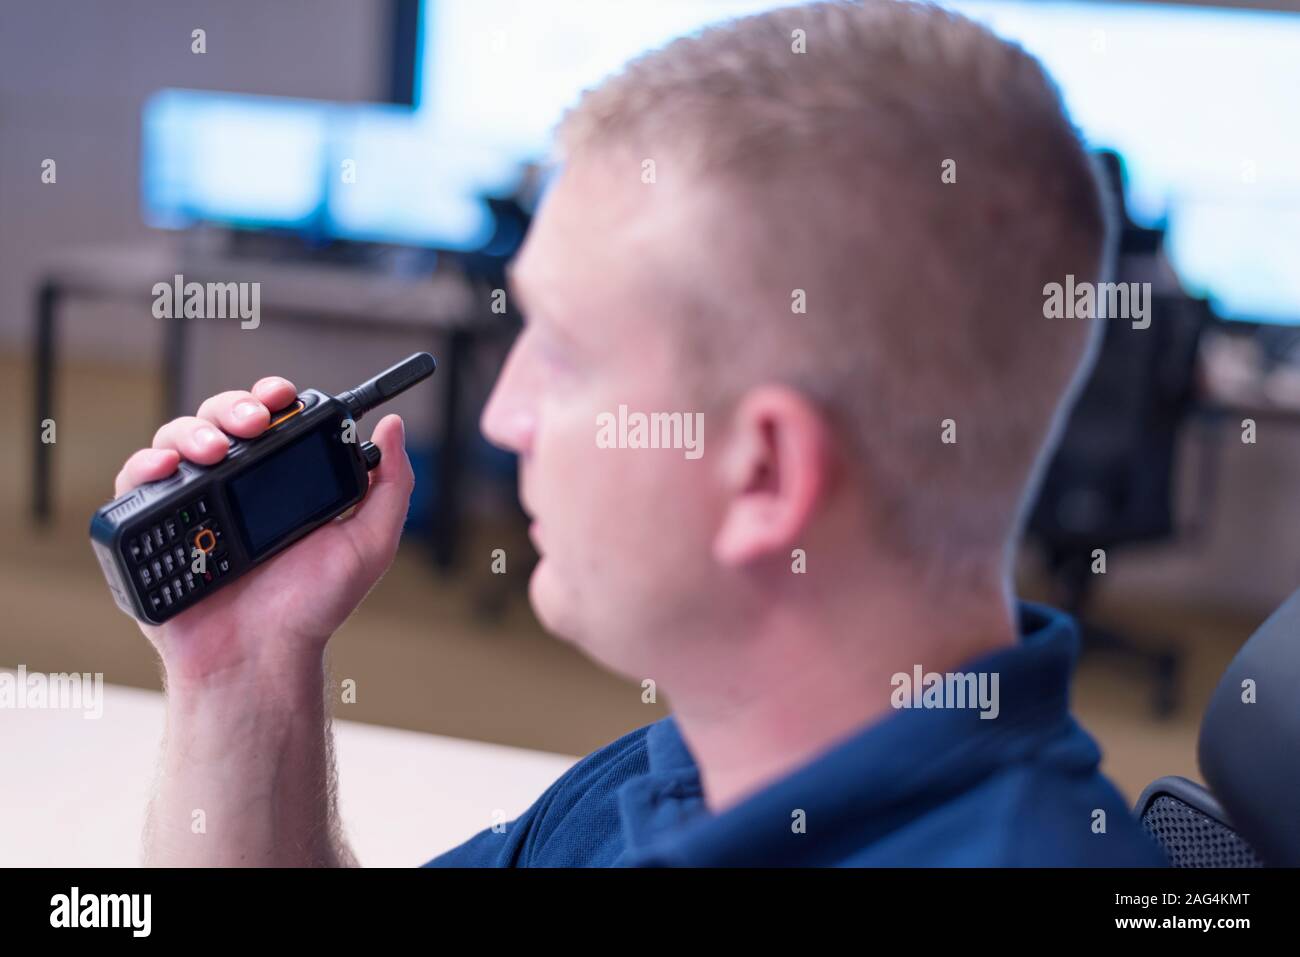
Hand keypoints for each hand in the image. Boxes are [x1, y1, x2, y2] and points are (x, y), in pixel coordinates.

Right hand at [112, 376, 413, 685]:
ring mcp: (192, 506)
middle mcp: (234, 489)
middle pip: (220, 421)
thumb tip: (392, 426)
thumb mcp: (369, 544)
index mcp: (279, 485)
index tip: (283, 396)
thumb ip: (390, 487)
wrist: (262, 658)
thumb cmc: (312, 608)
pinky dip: (145, 464)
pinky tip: (167, 467)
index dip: (271, 399)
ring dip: (193, 430)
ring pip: (178, 440)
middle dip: (234, 407)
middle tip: (253, 423)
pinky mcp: (152, 530)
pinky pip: (136, 483)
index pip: (269, 422)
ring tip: (212, 450)